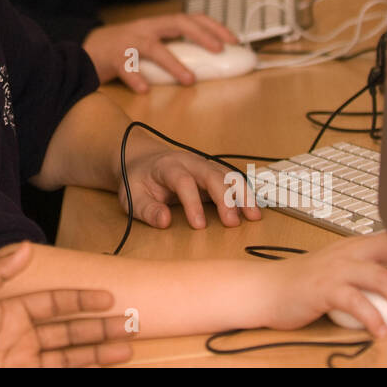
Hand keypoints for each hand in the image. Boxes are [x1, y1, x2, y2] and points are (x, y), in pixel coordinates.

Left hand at [0, 242, 131, 366]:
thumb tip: (24, 247)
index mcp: (7, 313)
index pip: (53, 304)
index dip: (80, 300)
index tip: (107, 296)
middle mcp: (18, 338)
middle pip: (68, 332)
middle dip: (99, 329)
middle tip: (130, 326)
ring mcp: (19, 363)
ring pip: (68, 357)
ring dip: (96, 354)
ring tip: (126, 350)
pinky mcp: (18, 380)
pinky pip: (55, 376)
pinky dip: (78, 373)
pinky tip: (97, 372)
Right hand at [83, 12, 237, 92]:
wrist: (85, 50)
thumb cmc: (123, 50)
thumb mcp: (149, 43)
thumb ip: (172, 50)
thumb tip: (205, 66)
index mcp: (157, 25)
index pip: (191, 18)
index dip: (213, 26)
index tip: (233, 40)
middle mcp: (145, 28)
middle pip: (177, 23)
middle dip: (201, 35)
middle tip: (219, 51)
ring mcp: (128, 41)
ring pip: (154, 47)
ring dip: (174, 63)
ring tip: (189, 80)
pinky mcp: (111, 57)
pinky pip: (126, 67)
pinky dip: (136, 78)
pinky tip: (144, 89)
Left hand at [119, 149, 260, 229]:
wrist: (143, 159)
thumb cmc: (138, 181)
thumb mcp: (132, 197)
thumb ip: (147, 209)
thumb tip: (165, 221)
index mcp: (168, 167)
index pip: (183, 181)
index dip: (192, 203)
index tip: (199, 226)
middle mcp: (190, 162)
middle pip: (213, 175)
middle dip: (225, 198)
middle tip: (233, 223)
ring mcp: (204, 165)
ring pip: (228, 175)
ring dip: (242, 194)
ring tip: (254, 216)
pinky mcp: (213, 173)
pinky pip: (233, 179)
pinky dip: (245, 192)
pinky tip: (254, 209)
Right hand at [258, 233, 386, 336]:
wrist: (266, 288)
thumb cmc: (305, 283)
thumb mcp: (339, 271)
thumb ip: (368, 274)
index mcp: (355, 247)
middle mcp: (348, 253)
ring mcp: (335, 269)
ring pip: (380, 279)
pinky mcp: (322, 288)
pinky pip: (354, 301)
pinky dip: (371, 317)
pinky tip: (380, 331)